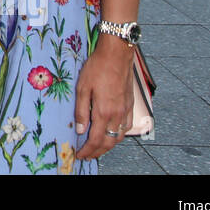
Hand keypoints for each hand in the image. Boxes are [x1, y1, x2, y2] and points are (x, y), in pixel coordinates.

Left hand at [74, 37, 134, 160]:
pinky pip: (126, 127)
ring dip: (108, 145)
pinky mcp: (130, 105)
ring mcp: (125, 110)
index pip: (96, 140)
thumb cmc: (98, 67)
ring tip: (98, 148)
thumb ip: (81, 111)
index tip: (80, 155)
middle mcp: (117, 114)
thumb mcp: (82, 88)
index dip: (87, 150)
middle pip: (109, 142)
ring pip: (118, 136)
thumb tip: (80, 129)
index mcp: (103, 112)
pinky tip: (112, 133)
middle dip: (98, 152)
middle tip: (87, 155)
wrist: (117, 54)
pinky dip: (118, 135)